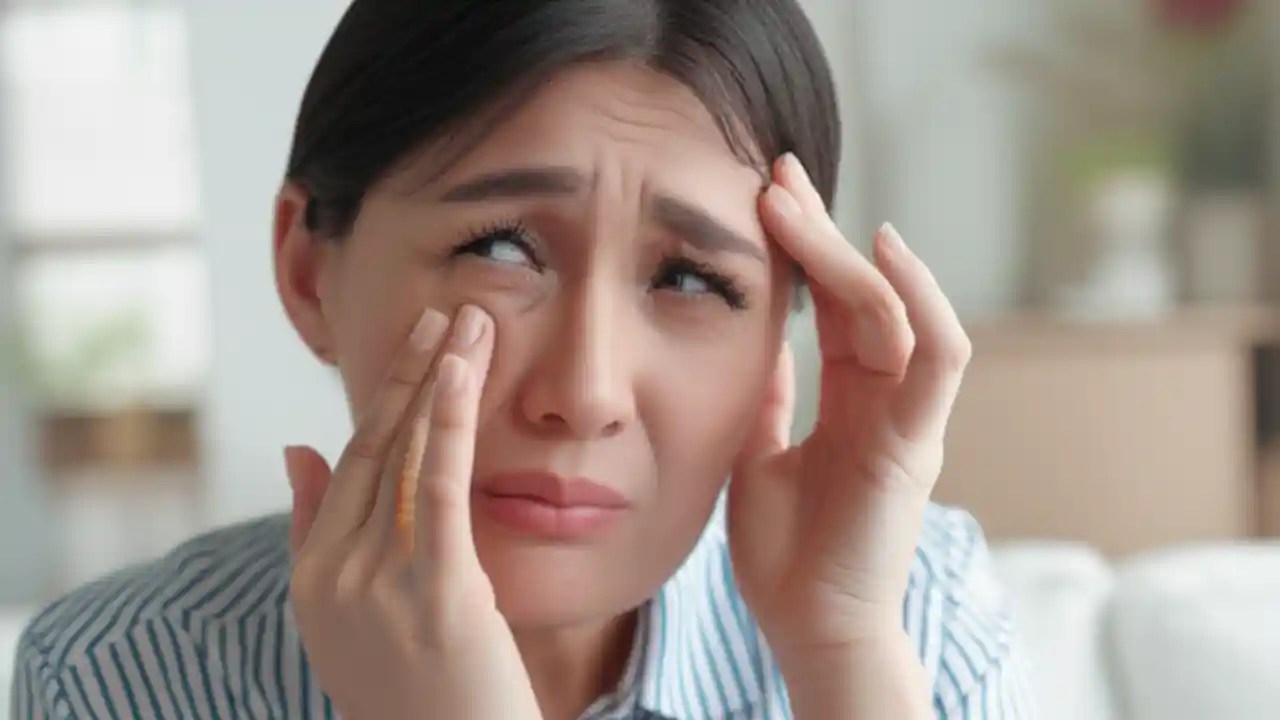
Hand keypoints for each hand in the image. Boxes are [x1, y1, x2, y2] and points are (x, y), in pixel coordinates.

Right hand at [285, 305, 541, 719]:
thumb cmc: (414, 700)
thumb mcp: (347, 622)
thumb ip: (316, 534)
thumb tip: (297, 450)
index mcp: (314, 578)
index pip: (351, 463)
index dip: (386, 397)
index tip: (419, 345)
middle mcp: (334, 574)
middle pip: (377, 446)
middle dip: (414, 371)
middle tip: (450, 309)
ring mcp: (378, 583)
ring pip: (407, 455)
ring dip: (440, 378)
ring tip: (471, 320)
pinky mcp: (435, 591)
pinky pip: (437, 486)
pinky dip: (446, 422)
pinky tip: (460, 371)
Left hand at [729, 154, 971, 658]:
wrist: (807, 628)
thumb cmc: (786, 555)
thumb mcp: (760, 452)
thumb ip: (768, 396)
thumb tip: (755, 341)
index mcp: (854, 401)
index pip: (835, 306)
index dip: (807, 249)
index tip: (767, 196)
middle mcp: (888, 399)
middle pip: (863, 292)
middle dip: (822, 230)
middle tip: (779, 174)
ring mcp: (908, 417)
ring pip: (896, 310)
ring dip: (846, 253)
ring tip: (795, 202)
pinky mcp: (917, 442)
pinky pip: (938, 356)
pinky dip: (919, 299)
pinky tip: (881, 250)